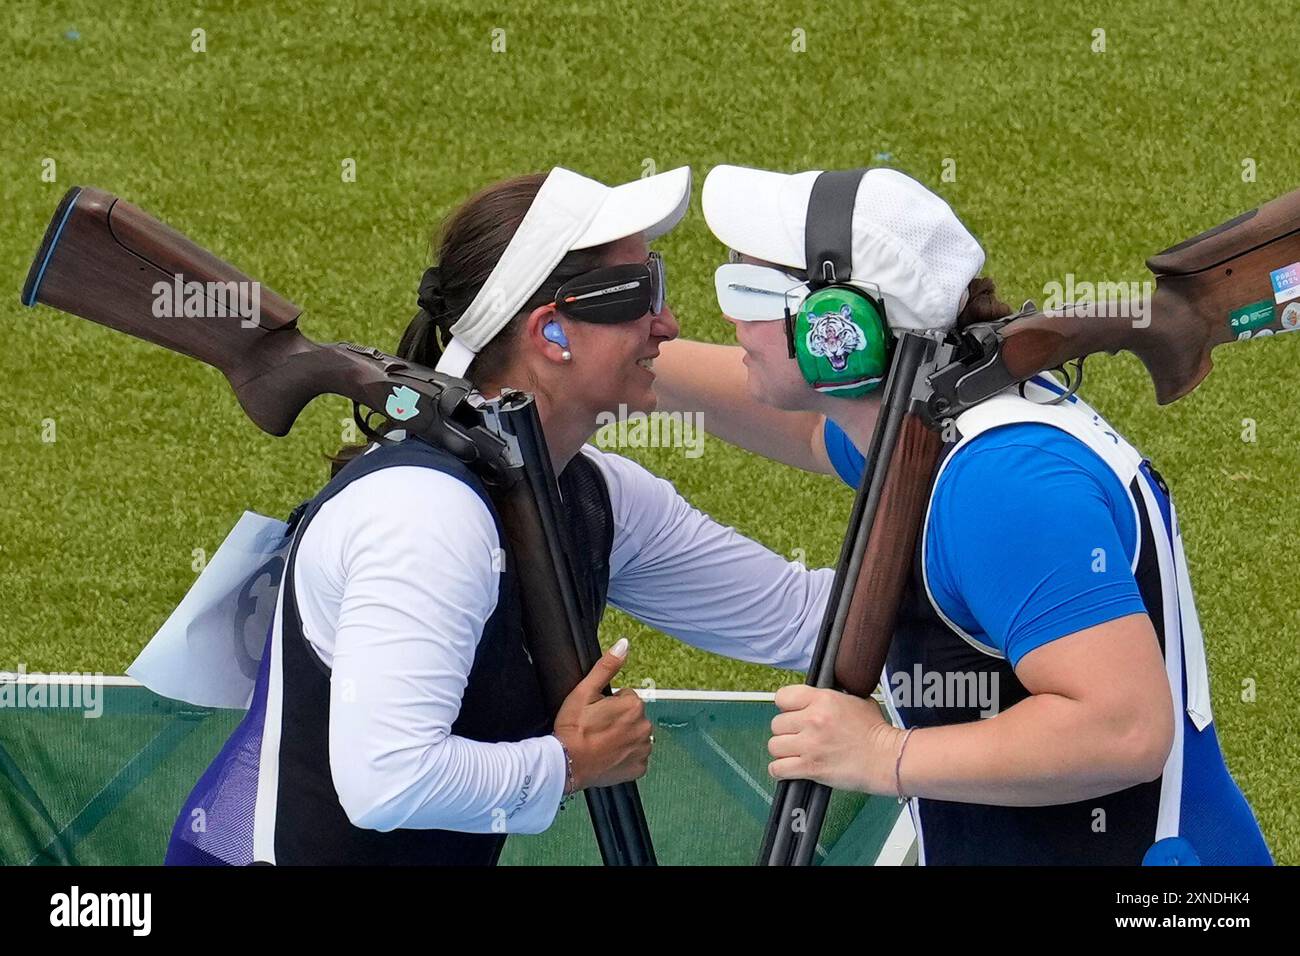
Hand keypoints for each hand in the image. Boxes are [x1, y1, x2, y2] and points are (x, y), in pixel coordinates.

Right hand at [553, 639, 652, 792]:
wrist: (567, 764)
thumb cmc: (574, 728)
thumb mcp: (585, 691)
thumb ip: (607, 666)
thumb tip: (623, 644)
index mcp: (634, 706)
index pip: (626, 697)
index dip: (609, 704)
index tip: (596, 714)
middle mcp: (645, 727)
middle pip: (632, 716)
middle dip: (618, 720)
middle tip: (597, 728)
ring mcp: (643, 750)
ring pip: (635, 735)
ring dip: (623, 737)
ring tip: (601, 742)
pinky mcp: (639, 768)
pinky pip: (636, 757)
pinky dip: (625, 756)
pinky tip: (609, 756)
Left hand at [767, 684, 902, 794]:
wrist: (887, 758)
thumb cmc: (875, 732)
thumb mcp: (855, 700)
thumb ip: (830, 698)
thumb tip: (815, 698)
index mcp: (823, 700)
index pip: (783, 697)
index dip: (786, 706)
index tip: (792, 713)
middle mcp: (813, 720)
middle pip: (777, 723)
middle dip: (787, 731)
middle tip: (799, 736)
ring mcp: (810, 744)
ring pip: (774, 745)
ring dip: (783, 751)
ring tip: (796, 753)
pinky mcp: (810, 767)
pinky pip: (778, 768)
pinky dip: (780, 770)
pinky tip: (790, 768)